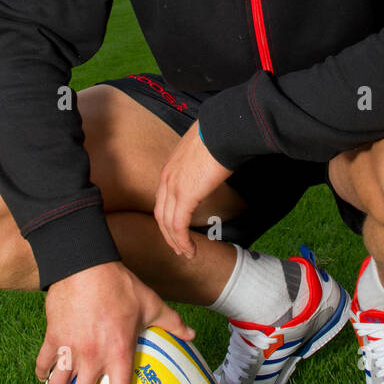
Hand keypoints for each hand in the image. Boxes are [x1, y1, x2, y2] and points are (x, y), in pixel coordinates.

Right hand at [36, 259, 193, 383]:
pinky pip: (44, 361)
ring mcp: (69, 349)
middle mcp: (93, 358)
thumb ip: (171, 322)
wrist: (84, 264)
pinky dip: (42, 373)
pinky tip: (42, 381)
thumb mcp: (151, 303)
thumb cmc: (120, 285)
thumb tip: (192, 334)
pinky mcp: (52, 337)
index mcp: (119, 354)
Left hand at [154, 120, 232, 259]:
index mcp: (170, 167)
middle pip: (160, 213)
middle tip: (178, 248)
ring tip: (186, 254)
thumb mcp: (202, 150)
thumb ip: (200, 162)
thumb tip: (211, 166)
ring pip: (167, 223)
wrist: (223, 129)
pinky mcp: (185, 195)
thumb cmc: (218, 135)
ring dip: (176, 242)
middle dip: (168, 234)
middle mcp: (167, 178)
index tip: (176, 229)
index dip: (167, 217)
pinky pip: (179, 225)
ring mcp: (174, 187)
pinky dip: (183, 241)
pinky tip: (190, 250)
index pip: (162, 199)